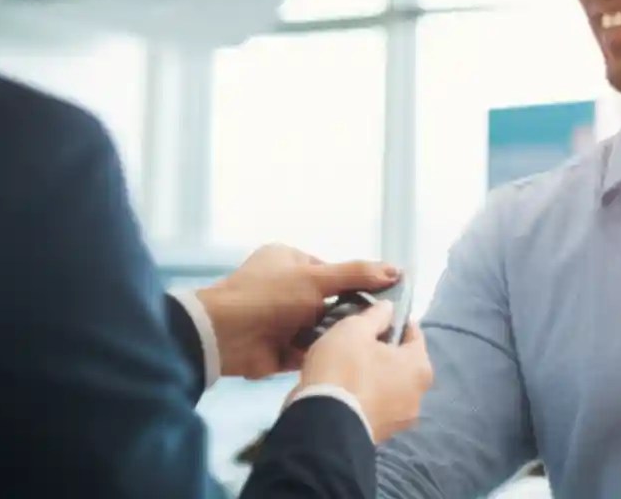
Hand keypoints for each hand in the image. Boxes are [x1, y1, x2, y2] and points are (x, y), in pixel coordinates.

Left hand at [195, 244, 400, 378]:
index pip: (332, 272)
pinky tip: (346, 360)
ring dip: (336, 335)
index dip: (354, 285)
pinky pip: (310, 349)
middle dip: (347, 314)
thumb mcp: (317, 278)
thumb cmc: (268, 296)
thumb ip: (356, 274)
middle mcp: (285, 288)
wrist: (223, 337)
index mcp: (289, 261)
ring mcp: (281, 319)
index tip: (380, 299)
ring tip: (365, 345)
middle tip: (377, 327)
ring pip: (321, 327)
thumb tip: (397, 270)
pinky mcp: (279, 348)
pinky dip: (323, 353)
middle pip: (329, 302)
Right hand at [295, 300, 433, 443]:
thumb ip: (375, 316)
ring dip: (374, 377)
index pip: (414, 334)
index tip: (374, 318)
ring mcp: (400, 420)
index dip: (395, 322)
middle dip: (384, 351)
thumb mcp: (354, 330)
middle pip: (403, 363)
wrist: (322, 426)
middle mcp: (418, 395)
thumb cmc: (344, 370)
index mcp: (420, 366)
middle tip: (357, 343)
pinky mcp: (381, 435)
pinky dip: (365, 397)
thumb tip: (389, 308)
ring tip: (347, 367)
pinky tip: (344, 390)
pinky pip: (375, 406)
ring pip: (389, 386)